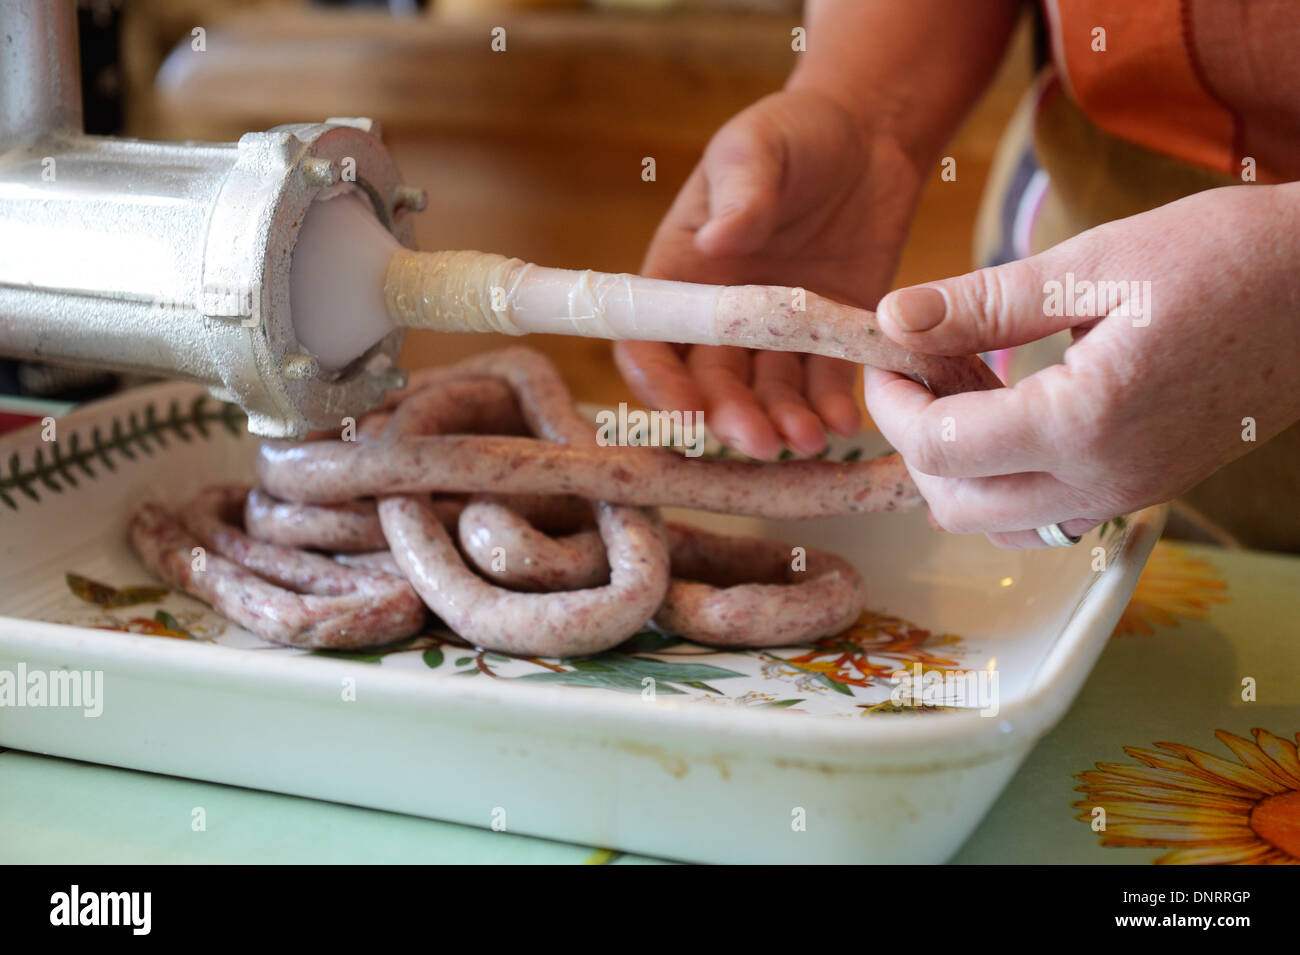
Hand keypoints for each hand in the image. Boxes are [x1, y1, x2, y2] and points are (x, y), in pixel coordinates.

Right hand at [615, 89, 923, 457]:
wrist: (869, 133)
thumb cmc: (794, 133)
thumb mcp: (757, 145)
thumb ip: (740, 191)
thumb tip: (717, 243)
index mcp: (680, 274)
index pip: (650, 342)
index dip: (659, 384)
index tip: (685, 412)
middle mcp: (720, 314)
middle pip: (709, 382)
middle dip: (729, 416)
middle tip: (759, 441)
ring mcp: (775, 331)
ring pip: (766, 393)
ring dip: (780, 421)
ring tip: (809, 440)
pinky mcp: (828, 335)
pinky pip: (823, 382)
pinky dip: (830, 406)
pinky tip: (844, 422)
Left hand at [864, 183, 1299, 547]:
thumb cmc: (1224, 259)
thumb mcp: (1092, 263)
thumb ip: (983, 302)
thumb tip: (893, 318)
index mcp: (1084, 422)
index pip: (940, 447)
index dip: (892, 401)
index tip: (887, 354)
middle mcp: (1103, 481)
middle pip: (954, 502)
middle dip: (915, 438)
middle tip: (919, 368)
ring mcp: (1126, 496)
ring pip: (993, 523)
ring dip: (956, 467)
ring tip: (967, 385)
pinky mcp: (1140, 492)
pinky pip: (1042, 518)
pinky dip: (1003, 481)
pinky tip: (1012, 413)